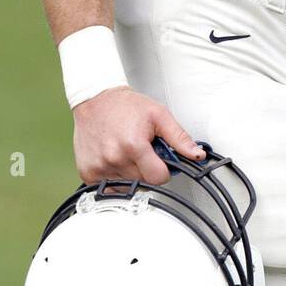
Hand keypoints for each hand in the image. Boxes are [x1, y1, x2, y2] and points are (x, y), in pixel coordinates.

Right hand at [71, 85, 205, 184]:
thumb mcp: (159, 115)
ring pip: (126, 186)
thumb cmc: (127, 106)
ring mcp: (99, 167)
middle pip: (143, 182)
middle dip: (146, 169)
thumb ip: (180, 138)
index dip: (163, 170)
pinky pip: (107, 186)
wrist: (95, 99)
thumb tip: (197, 156)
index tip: (158, 158)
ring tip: (126, 152)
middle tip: (140, 150)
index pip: (159, 178)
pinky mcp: (87, 172)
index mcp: (134, 146)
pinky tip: (113, 158)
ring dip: (130, 173)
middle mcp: (114, 159)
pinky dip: (114, 177)